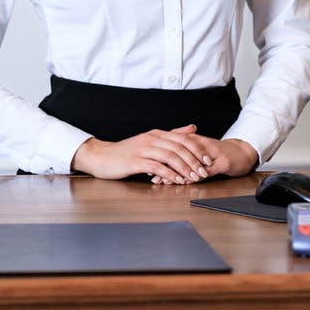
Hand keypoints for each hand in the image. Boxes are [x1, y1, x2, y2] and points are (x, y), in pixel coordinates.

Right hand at [71, 125, 210, 183]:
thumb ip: (171, 135)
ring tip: (194, 178)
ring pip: (170, 156)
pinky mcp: (135, 161)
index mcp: (156, 134)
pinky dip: (169, 174)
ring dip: (184, 168)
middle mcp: (151, 139)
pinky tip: (177, 181)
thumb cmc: (126, 152)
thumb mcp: (150, 141)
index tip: (207, 160)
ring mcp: (143, 149)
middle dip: (194, 161)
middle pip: (179, 147)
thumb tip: (192, 128)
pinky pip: (157, 167)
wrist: (101, 157)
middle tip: (204, 172)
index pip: (182, 139)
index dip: (197, 149)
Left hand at [151, 137, 257, 183]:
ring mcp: (212, 153)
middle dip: (163, 164)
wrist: (242, 153)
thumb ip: (183, 157)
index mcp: (194, 141)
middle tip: (150, 174)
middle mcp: (201, 145)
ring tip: (163, 180)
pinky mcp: (222, 162)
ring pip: (190, 161)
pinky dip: (194, 176)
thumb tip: (162, 164)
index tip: (146, 165)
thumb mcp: (199, 154)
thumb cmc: (219, 154)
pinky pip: (206, 170)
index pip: (172, 147)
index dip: (159, 156)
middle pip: (179, 153)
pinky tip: (186, 181)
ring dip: (176, 171)